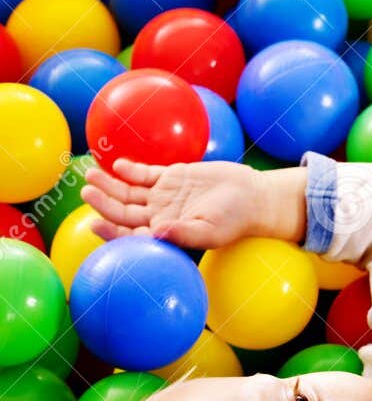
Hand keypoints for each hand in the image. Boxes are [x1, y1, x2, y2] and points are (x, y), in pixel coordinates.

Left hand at [82, 158, 304, 249]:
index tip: (94, 223)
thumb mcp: (212, 230)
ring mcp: (164, 197)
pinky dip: (130, 170)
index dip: (111, 230)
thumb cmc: (236, 219)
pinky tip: (118, 165)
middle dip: (104, 202)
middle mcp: (160, 216)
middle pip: (124, 211)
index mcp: (166, 234)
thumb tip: (157, 233)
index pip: (131, 234)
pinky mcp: (172, 178)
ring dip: (110, 185)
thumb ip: (184, 234)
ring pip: (129, 192)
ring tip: (92, 174)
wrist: (254, 197)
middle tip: (87, 191)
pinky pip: (145, 174)